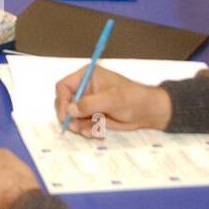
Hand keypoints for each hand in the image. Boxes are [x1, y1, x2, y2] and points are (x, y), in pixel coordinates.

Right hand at [54, 65, 171, 137]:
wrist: (147, 111)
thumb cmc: (132, 99)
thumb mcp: (111, 100)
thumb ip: (89, 104)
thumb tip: (69, 110)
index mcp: (87, 76)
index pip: (63, 86)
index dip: (61, 101)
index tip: (65, 116)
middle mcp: (84, 88)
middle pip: (65, 103)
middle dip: (69, 117)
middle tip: (77, 128)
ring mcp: (88, 102)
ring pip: (72, 116)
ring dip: (78, 126)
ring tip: (90, 132)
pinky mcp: (92, 114)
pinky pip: (81, 124)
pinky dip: (87, 130)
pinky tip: (97, 132)